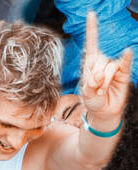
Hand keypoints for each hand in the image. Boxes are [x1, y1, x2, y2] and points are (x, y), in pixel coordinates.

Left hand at [78, 11, 132, 125]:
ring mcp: (114, 66)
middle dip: (96, 78)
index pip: (92, 43)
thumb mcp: (86, 94)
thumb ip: (90, 84)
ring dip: (104, 82)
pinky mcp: (124, 72)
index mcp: (90, 63)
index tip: (91, 14)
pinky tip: (127, 52)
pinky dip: (126, 58)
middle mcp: (103, 61)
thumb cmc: (92, 100)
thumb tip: (100, 74)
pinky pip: (125, 63)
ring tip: (102, 91)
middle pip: (99, 61)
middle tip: (96, 89)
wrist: (104, 111)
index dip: (92, 28)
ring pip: (109, 68)